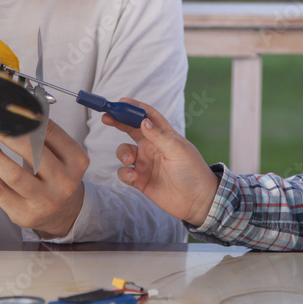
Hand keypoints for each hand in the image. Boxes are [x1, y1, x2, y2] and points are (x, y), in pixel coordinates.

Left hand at [0, 120, 88, 238]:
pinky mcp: (24, 214)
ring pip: (12, 174)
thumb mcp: (60, 155)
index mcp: (76, 161)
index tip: (10, 114)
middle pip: (32, 152)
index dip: (27, 120)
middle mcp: (64, 182)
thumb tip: (16, 113)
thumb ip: (44, 135)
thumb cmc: (55, 176)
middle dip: (8, 136)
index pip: (51, 132)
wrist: (62, 211)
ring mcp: (45, 201)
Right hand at [103, 99, 218, 227]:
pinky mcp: (140, 180)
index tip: (121, 102)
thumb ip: (159, 137)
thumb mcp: (178, 151)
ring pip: (124, 152)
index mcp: (164, 136)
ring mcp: (145, 163)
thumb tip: (143, 122)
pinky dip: (124, 173)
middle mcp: (152, 147)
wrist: (196, 201)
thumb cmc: (192, 171)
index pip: (148, 117)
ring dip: (122, 153)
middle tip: (106, 117)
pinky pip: (124, 172)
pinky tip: (132, 176)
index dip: (135, 108)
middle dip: (118, 122)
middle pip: (131, 130)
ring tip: (128, 159)